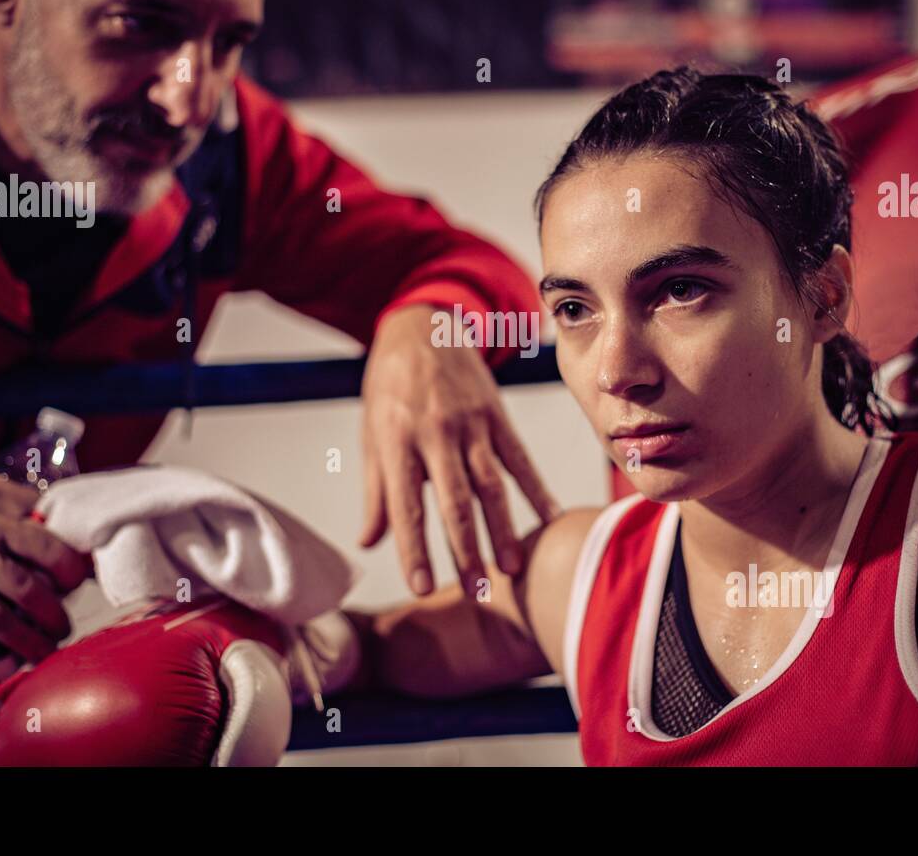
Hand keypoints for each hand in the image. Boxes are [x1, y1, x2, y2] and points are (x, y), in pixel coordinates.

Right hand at [0, 468, 91, 661]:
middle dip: (72, 582)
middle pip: (51, 556)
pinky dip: (19, 639)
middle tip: (80, 596)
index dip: (78, 545)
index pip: (57, 521)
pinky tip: (34, 651)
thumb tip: (54, 518)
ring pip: (26, 593)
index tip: (92, 563)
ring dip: (52, 618)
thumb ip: (16, 501)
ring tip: (62, 632)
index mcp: (4, 500)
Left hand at [358, 304, 559, 595]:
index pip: (406, 504)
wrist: (422, 326)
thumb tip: (369, 543)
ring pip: (491, 484)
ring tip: (512, 568)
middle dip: (465, 549)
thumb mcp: (372, 434)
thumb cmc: (390, 388)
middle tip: (477, 592)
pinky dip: (536, 490)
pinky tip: (549, 518)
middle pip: (454, 500)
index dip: (413, 548)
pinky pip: (520, 458)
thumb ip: (375, 491)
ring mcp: (471, 423)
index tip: (421, 587)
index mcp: (397, 440)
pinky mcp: (497, 415)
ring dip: (503, 528)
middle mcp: (435, 433)